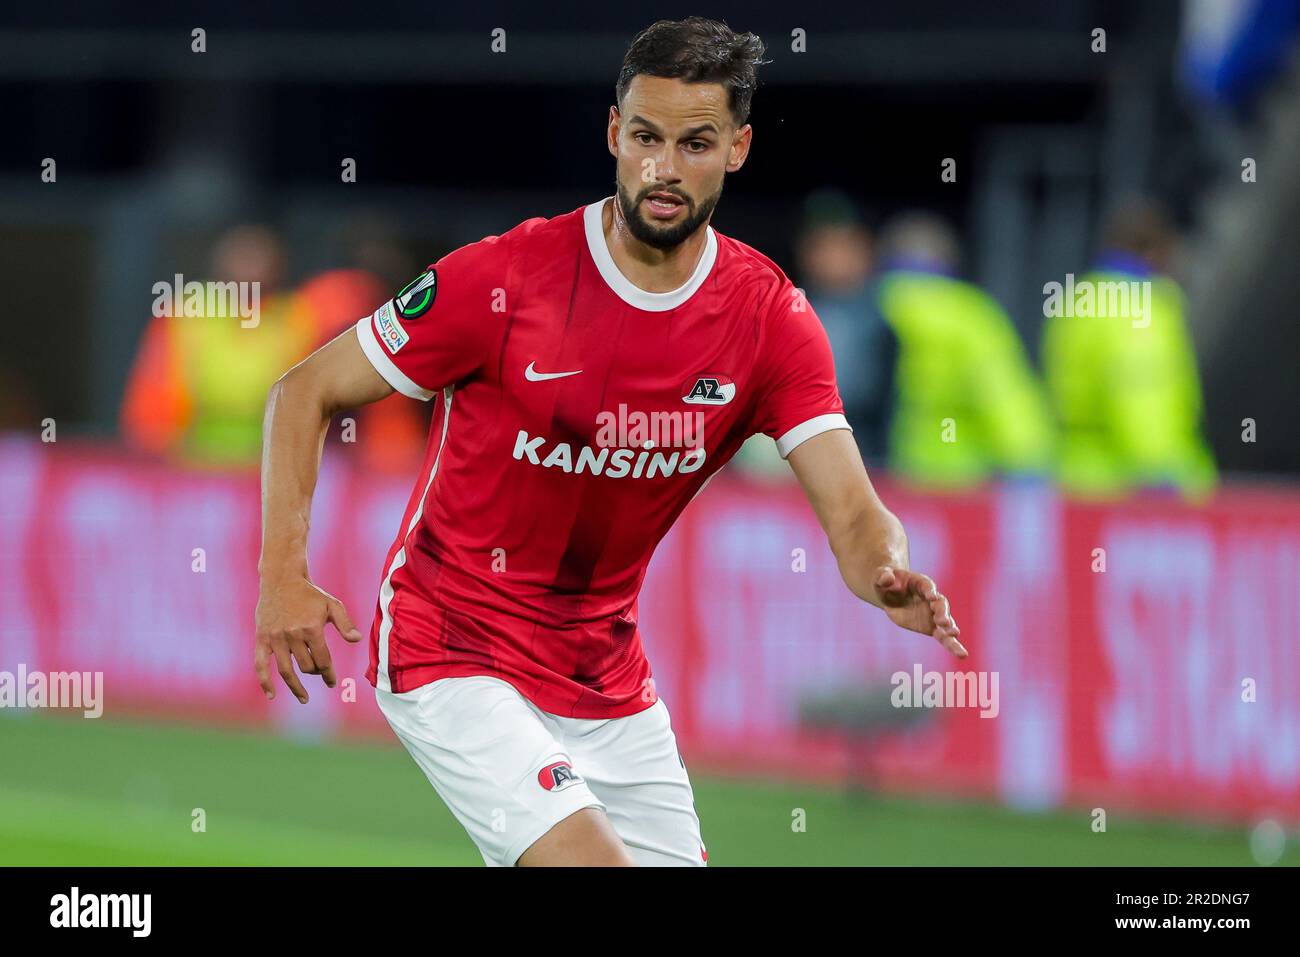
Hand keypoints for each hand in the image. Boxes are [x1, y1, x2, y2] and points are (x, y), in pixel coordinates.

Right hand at [254, 576, 362, 702]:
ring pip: (286, 671)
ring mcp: (275, 638)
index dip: (329, 674)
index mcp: (311, 629)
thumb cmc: (310, 594)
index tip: (331, 682)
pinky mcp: (261, 639)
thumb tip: (357, 640)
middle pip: (306, 666)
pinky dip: (265, 682)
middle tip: (319, 672)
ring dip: (295, 687)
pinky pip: (260, 665)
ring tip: (304, 698)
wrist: (282, 579)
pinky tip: (271, 695)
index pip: (323, 660)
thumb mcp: (332, 605)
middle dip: (315, 673)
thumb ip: (345, 624)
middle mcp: (292, 635)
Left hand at [873, 566, 966, 657]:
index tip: (932, 596)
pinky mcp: (931, 627)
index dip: (930, 590)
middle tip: (943, 622)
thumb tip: (886, 578)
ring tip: (955, 634)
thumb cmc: (886, 581)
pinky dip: (951, 645)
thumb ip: (883, 576)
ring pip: (946, 622)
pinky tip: (961, 653)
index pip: (927, 586)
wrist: (890, 593)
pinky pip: (943, 637)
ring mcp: (933, 613)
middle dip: (942, 612)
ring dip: (950, 628)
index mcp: (920, 583)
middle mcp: (931, 598)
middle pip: (940, 604)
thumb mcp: (880, 576)